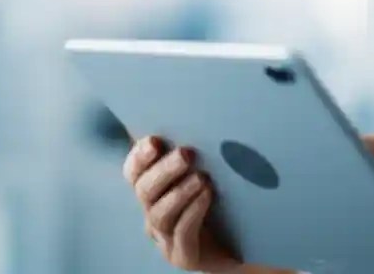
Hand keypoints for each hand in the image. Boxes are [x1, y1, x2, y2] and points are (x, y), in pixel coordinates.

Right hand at [123, 136, 241, 272]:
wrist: (239, 245)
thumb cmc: (220, 204)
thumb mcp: (206, 174)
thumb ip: (194, 155)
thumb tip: (199, 117)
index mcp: (153, 191)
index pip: (133, 172)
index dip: (139, 156)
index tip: (154, 140)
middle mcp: (153, 213)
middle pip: (145, 190)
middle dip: (164, 170)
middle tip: (187, 153)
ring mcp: (165, 238)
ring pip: (160, 214)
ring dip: (179, 192)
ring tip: (201, 177)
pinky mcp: (183, 256)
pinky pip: (182, 234)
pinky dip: (193, 212)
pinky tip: (207, 196)